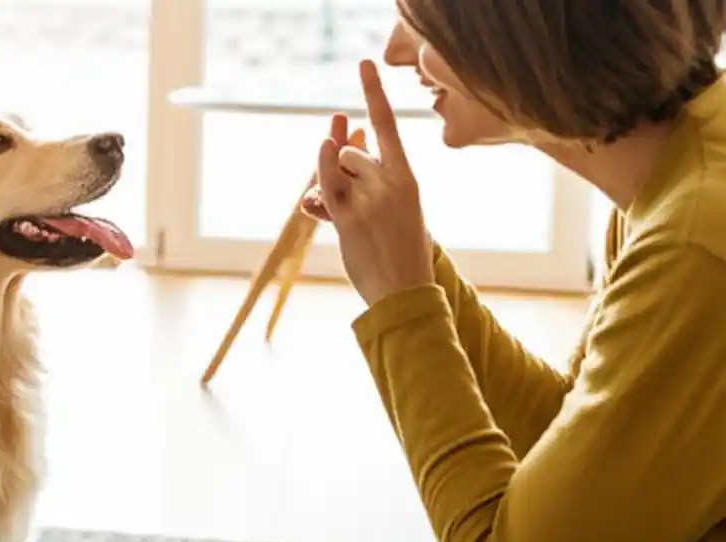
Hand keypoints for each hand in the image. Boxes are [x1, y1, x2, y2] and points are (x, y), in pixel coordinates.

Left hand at [303, 60, 432, 306]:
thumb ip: (373, 175)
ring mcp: (369, 200)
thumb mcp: (399, 205)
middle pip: (352, 154)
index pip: (388, 126)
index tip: (363, 64)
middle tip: (353, 199)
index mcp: (408, 178)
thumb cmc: (402, 248)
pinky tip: (319, 158)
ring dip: (331, 181)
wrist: (406, 291)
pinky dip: (319, 170)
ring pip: (338, 170)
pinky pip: (326, 186)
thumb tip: (343, 144)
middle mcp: (390, 183)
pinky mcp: (349, 220)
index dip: (373, 93)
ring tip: (345, 210)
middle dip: (344, 168)